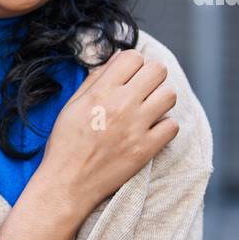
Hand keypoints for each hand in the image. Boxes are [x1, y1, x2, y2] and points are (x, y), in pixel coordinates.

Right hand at [40, 48, 178, 217]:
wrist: (68, 183)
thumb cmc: (66, 144)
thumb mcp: (72, 105)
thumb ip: (95, 80)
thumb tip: (117, 60)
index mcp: (101, 92)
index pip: (133, 57)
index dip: (132, 65)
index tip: (128, 77)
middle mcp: (121, 105)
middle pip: (158, 70)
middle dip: (150, 77)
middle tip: (141, 91)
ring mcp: (136, 127)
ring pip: (170, 95)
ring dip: (160, 100)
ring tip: (147, 110)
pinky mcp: (146, 148)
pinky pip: (172, 125)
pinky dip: (164, 127)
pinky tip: (149, 131)